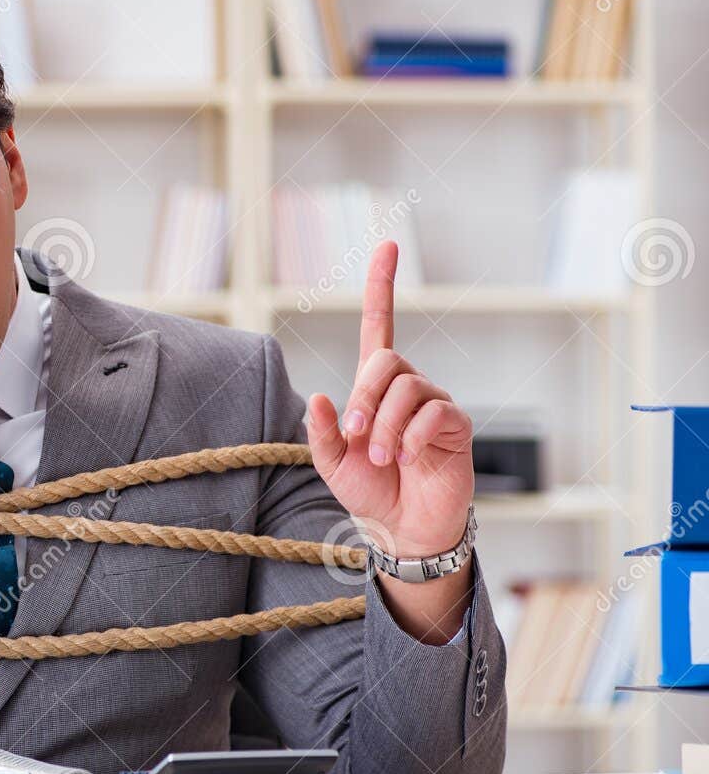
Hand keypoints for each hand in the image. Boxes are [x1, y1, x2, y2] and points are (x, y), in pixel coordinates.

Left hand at [303, 241, 473, 559]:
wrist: (403, 528)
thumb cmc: (370, 491)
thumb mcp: (331, 463)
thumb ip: (320, 432)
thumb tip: (318, 396)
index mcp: (375, 387)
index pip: (381, 326)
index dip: (382, 286)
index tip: (387, 244)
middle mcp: (408, 387)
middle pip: (387, 360)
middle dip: (364, 396)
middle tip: (354, 436)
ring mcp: (434, 404)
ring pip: (407, 387)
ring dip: (384, 423)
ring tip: (380, 456)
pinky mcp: (455, 427)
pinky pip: (433, 413)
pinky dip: (411, 436)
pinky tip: (407, 458)